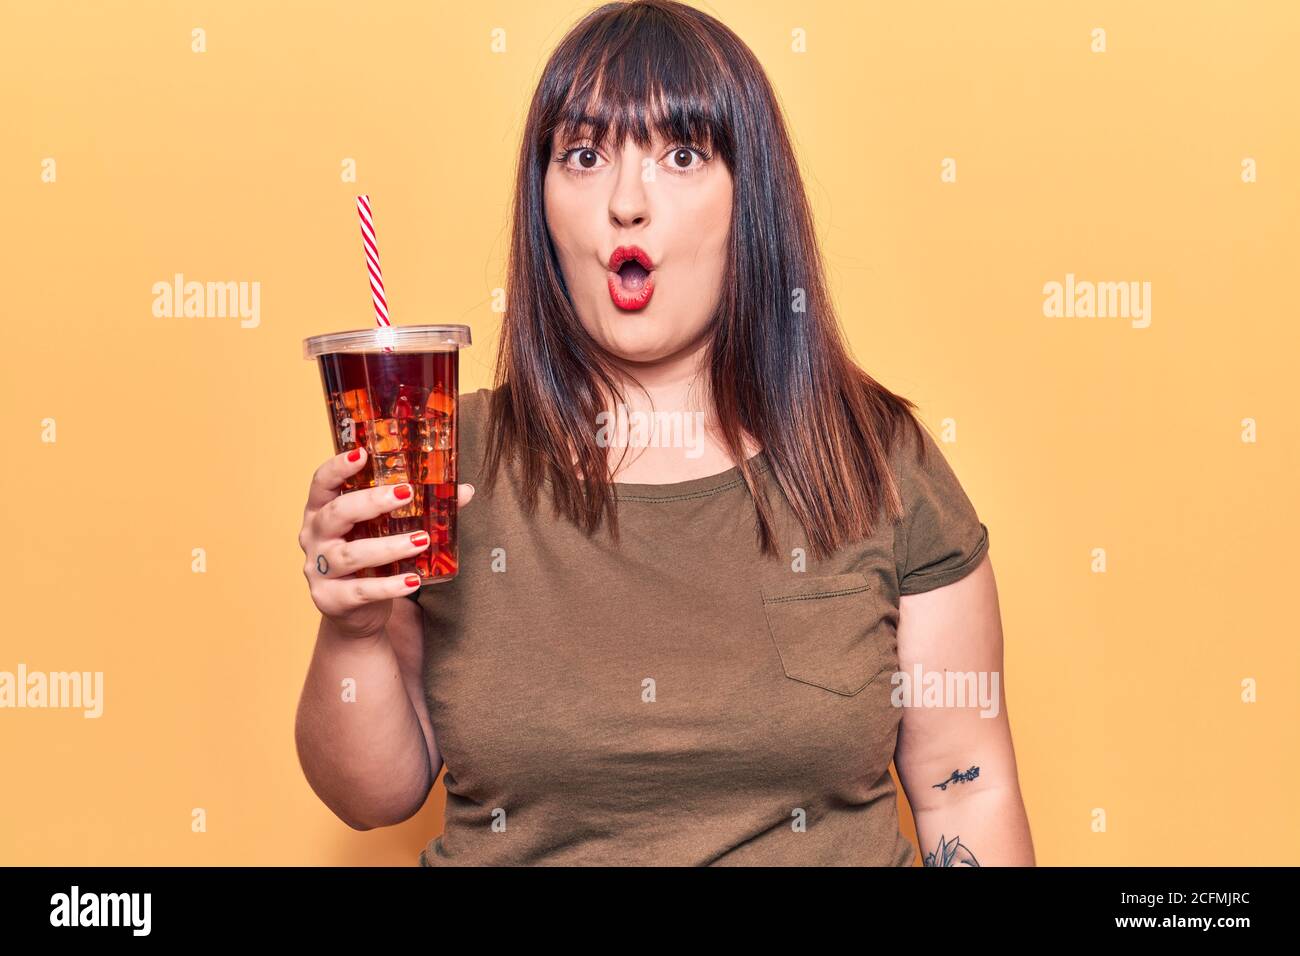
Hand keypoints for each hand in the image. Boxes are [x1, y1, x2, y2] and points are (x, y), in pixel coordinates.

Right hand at [298, 447, 474, 639]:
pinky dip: (389, 586)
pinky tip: (413, 580)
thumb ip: (419, 508)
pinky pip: (361, 590)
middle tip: (405, 494)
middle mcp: (313, 536)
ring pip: (351, 554)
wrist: (357, 610)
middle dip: (371, 502)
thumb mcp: (386, 529)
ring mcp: (318, 569)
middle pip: (336, 514)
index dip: (338, 467)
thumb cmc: (371, 558)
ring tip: (422, 540)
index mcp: (321, 511)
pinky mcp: (330, 598)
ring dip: (389, 547)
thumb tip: (463, 491)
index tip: (363, 454)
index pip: (321, 482)